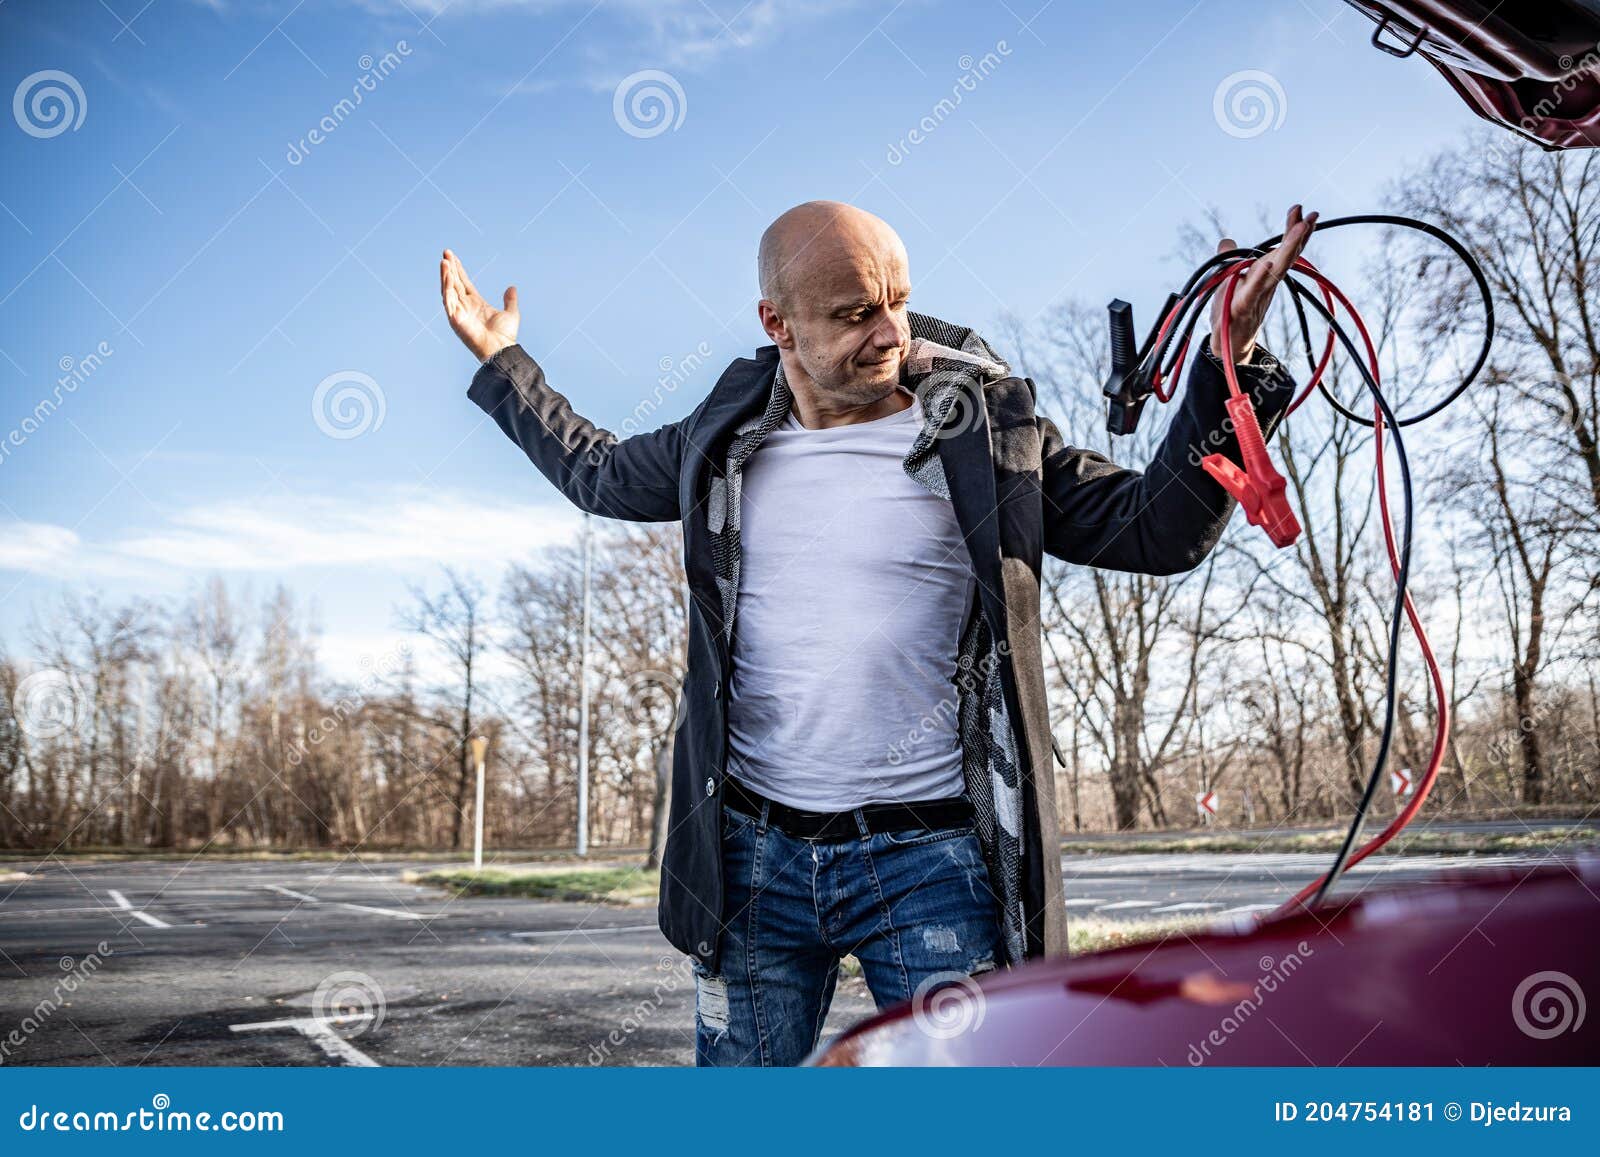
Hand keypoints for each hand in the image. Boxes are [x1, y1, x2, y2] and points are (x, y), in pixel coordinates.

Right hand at [440, 249, 518, 361]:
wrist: (501, 349)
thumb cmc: (505, 336)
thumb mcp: (511, 313)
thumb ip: (510, 300)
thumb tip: (512, 287)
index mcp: (475, 303)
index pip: (463, 282)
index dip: (458, 269)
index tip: (452, 256)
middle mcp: (465, 306)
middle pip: (454, 282)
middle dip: (450, 268)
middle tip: (446, 252)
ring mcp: (458, 312)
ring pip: (449, 289)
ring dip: (446, 275)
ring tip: (444, 260)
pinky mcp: (455, 318)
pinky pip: (448, 300)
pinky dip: (446, 287)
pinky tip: (447, 274)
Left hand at [1210, 204, 1317, 363]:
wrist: (1225, 344)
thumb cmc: (1228, 310)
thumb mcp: (1226, 279)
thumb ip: (1230, 259)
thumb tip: (1226, 240)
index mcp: (1264, 274)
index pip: (1282, 248)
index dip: (1292, 229)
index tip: (1300, 208)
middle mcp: (1266, 283)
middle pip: (1286, 256)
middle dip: (1299, 235)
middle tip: (1312, 215)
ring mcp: (1257, 295)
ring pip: (1276, 270)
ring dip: (1289, 249)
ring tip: (1300, 228)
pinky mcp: (1242, 307)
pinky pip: (1253, 291)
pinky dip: (1261, 277)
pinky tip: (1269, 263)